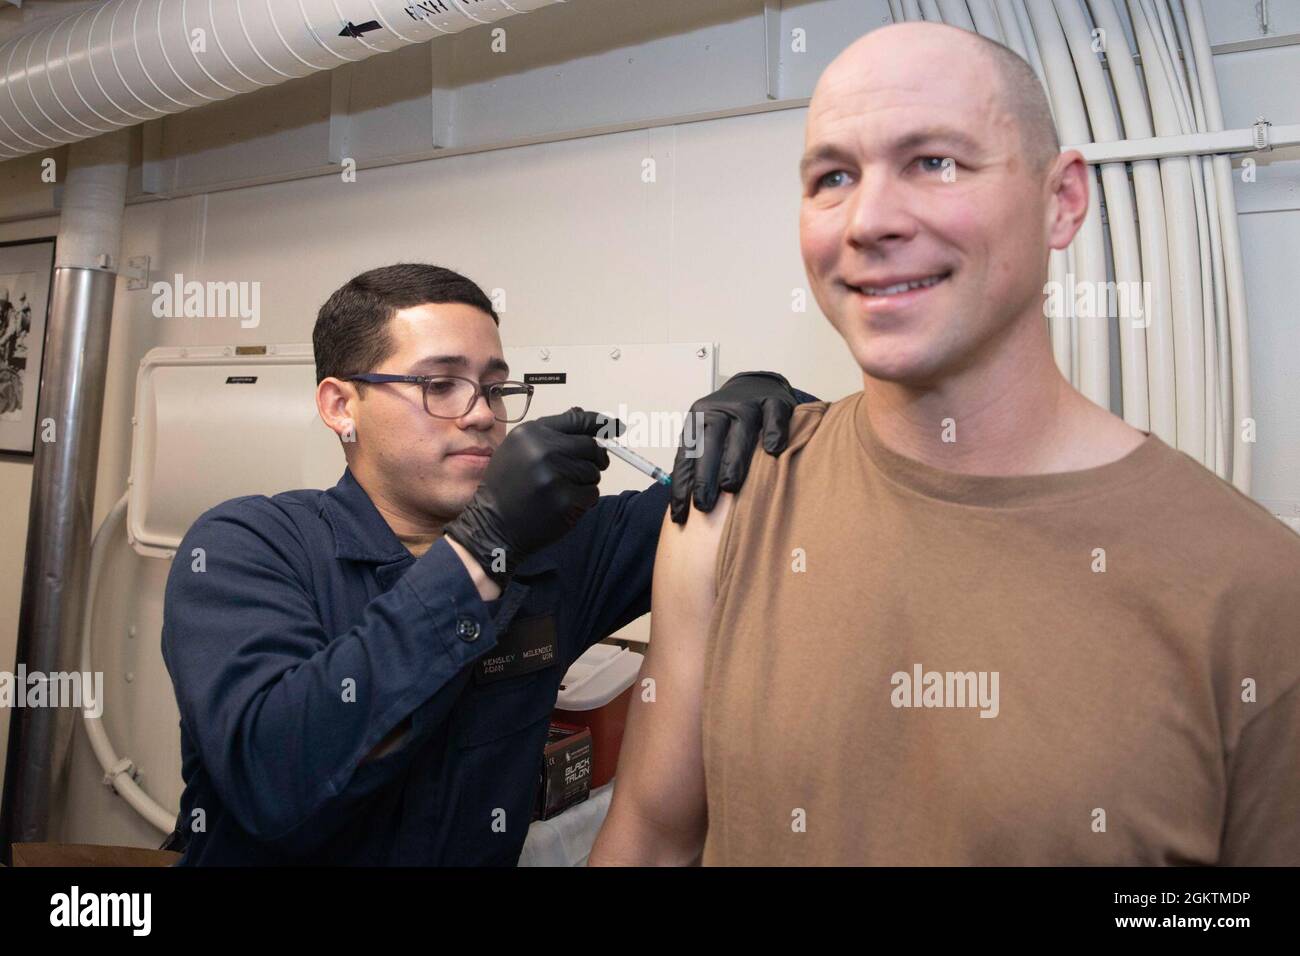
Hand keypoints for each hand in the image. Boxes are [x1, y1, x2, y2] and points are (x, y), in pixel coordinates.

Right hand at [445, 407, 615, 584]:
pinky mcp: (564, 500)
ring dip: (586, 482)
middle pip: (590, 447)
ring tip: (562, 490)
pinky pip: (591, 494)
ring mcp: (555, 475)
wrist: (492, 525)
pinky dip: (584, 501)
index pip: (578, 421)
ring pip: (593, 472)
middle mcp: (544, 449)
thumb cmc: (506, 486)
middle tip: (583, 471)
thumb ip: (550, 433)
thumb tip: (582, 415)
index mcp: (532, 432)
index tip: (616, 427)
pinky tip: (563, 504)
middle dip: (594, 459)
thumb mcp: (518, 449)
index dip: (601, 423)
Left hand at [670, 371, 796, 523]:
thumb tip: (683, 506)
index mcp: (698, 419)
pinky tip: (773, 450)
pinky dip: (774, 432)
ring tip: (729, 487)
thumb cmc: (730, 421)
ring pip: (740, 433)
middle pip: (710, 444)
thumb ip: (698, 462)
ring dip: (734, 461)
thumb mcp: (708, 435)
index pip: (687, 455)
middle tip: (703, 505)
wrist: (756, 386)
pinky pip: (774, 417)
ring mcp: (748, 404)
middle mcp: (720, 410)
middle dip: (704, 477)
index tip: (680, 514)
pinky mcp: (774, 401)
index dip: (682, 486)